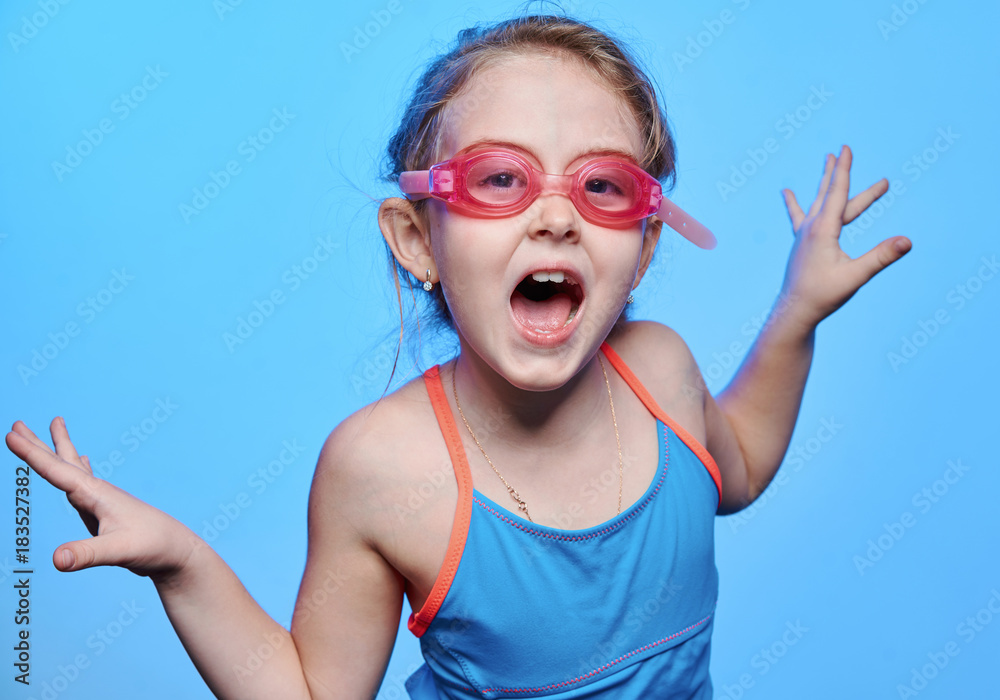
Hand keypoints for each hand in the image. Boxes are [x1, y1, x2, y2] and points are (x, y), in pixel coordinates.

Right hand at [6, 417, 204, 581]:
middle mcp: (98, 492)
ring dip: (59, 449)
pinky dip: (78, 468)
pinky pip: (85, 483)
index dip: (32, 454)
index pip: (57, 471)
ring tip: (55, 425)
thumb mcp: (117, 552)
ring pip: (74, 469)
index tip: (10, 434)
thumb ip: (86, 555)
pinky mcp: (105, 511)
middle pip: (63, 463)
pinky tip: (83, 460)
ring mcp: (102, 500)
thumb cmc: (152, 546)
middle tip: (17, 424)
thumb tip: (57, 561)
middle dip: (39, 444)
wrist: (177, 551)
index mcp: (96, 494)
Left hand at [780, 145, 911, 329]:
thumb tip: (907, 241)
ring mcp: (804, 235)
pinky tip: (786, 192)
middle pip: (831, 194)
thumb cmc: (823, 295)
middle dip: (840, 172)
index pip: (837, 192)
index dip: (843, 169)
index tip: (845, 148)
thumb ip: (881, 257)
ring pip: (819, 202)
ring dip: (826, 182)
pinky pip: (799, 217)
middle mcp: (811, 228)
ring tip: (827, 160)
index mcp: (823, 230)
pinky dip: (795, 203)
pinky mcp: (801, 244)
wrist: (794, 311)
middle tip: (844, 150)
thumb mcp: (855, 276)